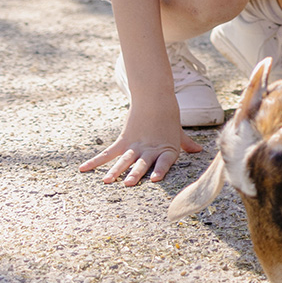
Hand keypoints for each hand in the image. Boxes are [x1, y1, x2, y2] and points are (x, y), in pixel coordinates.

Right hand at [78, 108, 202, 186]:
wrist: (155, 98)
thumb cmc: (168, 119)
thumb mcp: (178, 133)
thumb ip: (185, 143)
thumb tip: (198, 150)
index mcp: (166, 149)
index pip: (164, 162)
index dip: (160, 169)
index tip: (156, 179)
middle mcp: (149, 150)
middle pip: (141, 163)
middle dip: (135, 174)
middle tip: (128, 184)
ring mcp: (135, 146)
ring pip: (124, 160)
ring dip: (116, 171)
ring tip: (107, 181)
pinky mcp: (123, 141)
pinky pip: (107, 153)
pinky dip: (95, 161)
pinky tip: (83, 169)